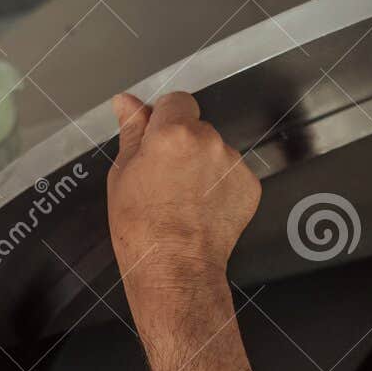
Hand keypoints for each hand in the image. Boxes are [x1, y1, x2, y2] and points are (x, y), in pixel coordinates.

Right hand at [107, 92, 260, 291]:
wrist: (175, 269)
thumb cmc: (143, 229)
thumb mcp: (122, 174)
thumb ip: (131, 131)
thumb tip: (126, 104)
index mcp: (174, 133)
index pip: (177, 101)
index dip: (165, 119)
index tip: (157, 140)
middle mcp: (209, 141)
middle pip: (197, 128)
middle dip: (182, 146)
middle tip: (163, 180)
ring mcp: (233, 164)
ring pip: (215, 152)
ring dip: (202, 166)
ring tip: (182, 200)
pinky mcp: (250, 186)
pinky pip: (231, 175)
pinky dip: (219, 187)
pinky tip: (201, 209)